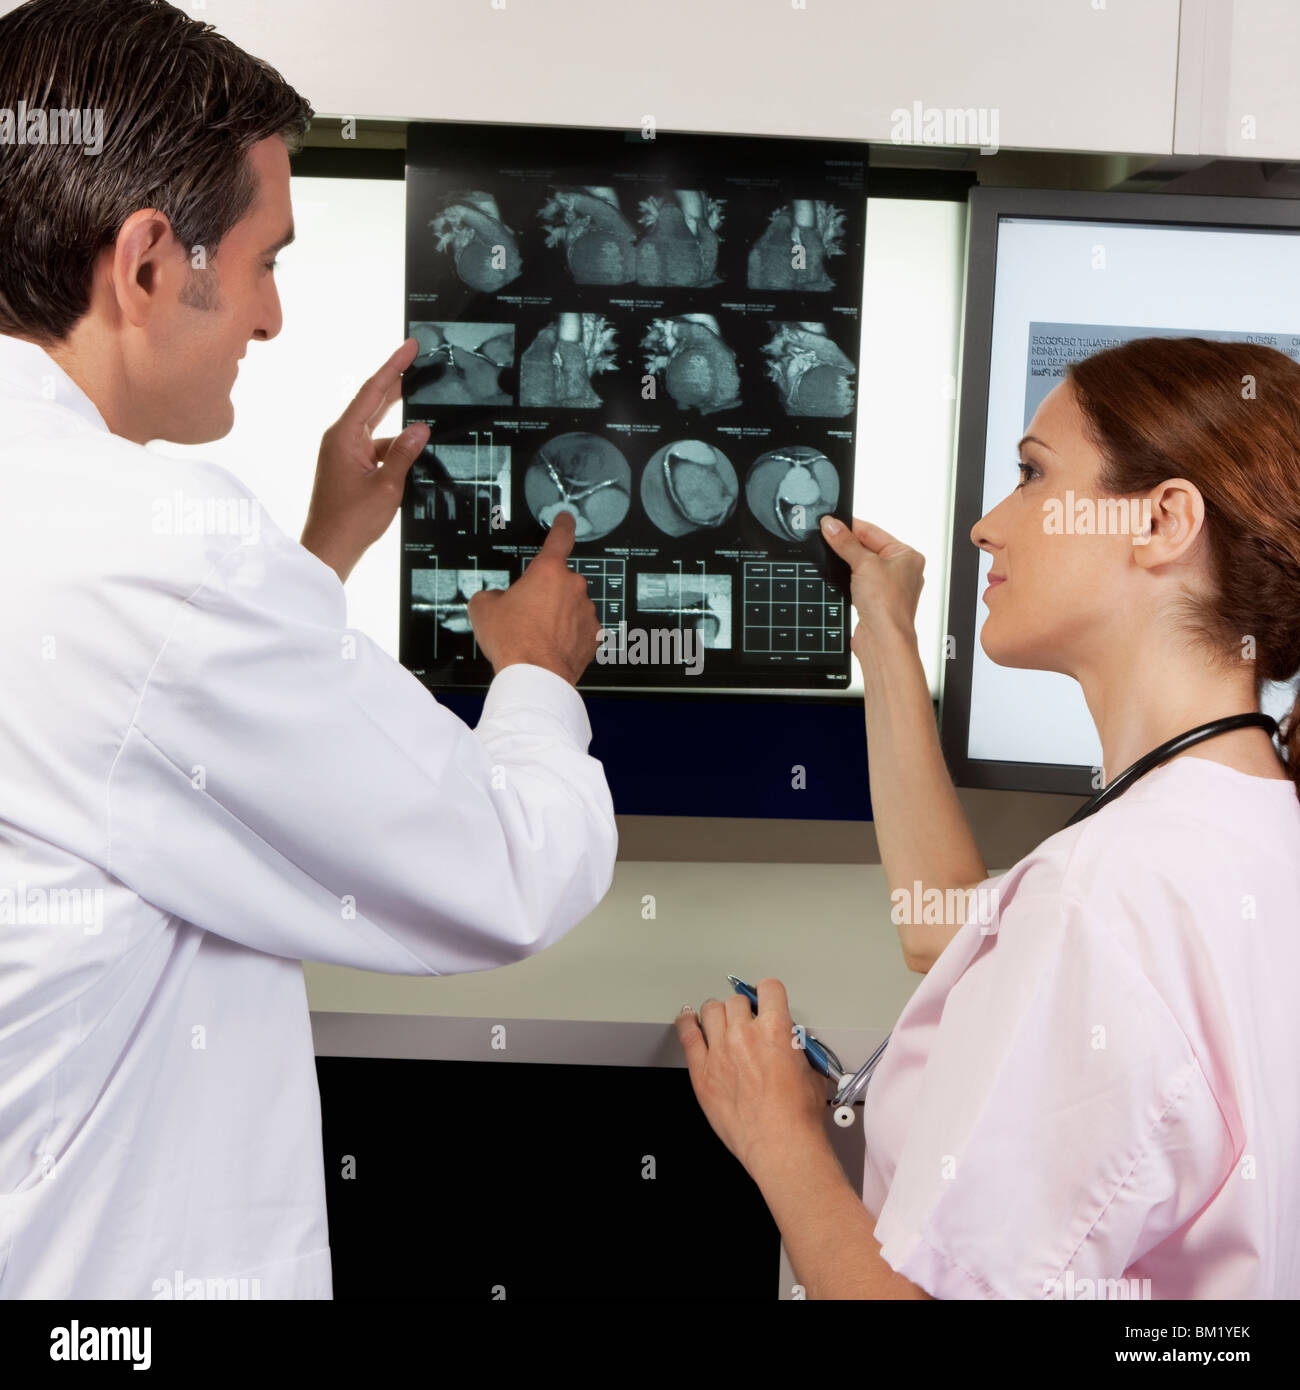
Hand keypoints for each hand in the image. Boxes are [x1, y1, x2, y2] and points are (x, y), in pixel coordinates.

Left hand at [301, 339, 430, 583]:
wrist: (328, 550)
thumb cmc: (351, 522)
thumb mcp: (387, 486)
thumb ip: (404, 453)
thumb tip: (420, 428)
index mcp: (344, 436)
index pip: (373, 391)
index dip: (394, 366)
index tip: (410, 346)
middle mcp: (340, 439)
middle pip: (373, 402)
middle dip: (397, 384)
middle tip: (419, 362)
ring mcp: (343, 454)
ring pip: (377, 428)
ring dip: (400, 425)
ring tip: (429, 416)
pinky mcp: (349, 469)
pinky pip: (376, 449)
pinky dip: (395, 448)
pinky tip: (416, 454)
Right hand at [467, 510, 600, 684]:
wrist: (535, 676)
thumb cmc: (514, 642)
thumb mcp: (483, 609)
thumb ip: (491, 594)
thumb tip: (495, 599)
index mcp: (549, 571)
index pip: (560, 538)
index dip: (563, 525)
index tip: (566, 519)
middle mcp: (573, 588)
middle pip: (559, 583)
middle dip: (545, 595)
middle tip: (527, 615)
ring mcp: (587, 613)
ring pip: (570, 608)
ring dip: (557, 618)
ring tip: (536, 637)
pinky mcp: (594, 637)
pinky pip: (579, 631)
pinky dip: (567, 638)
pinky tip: (550, 649)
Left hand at [675, 978, 828, 1178]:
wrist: (780, 1145)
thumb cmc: (797, 1117)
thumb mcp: (811, 1071)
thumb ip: (796, 1050)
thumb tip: (791, 1048)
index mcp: (776, 1029)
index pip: (769, 988)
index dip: (769, 993)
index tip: (766, 999)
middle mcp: (745, 1034)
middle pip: (736, 1001)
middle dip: (743, 1009)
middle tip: (746, 1021)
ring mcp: (720, 1051)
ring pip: (711, 1011)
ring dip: (718, 1013)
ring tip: (719, 1020)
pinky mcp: (702, 1072)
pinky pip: (687, 1035)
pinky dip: (686, 1023)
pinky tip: (688, 1020)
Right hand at [819, 515, 925, 654]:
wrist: (883, 640)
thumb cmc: (888, 606)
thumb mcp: (864, 564)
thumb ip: (845, 543)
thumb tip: (831, 526)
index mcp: (908, 556)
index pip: (874, 531)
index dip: (851, 526)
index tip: (832, 522)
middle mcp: (901, 570)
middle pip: (867, 548)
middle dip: (848, 545)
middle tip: (827, 537)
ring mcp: (888, 587)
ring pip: (862, 566)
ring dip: (847, 563)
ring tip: (833, 558)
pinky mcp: (875, 601)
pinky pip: (858, 582)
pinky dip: (848, 579)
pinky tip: (840, 579)